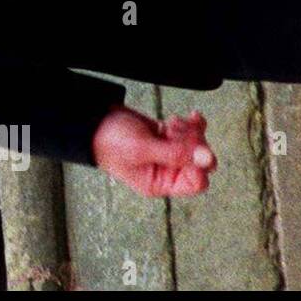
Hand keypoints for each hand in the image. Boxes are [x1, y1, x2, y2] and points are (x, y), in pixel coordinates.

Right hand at [92, 105, 215, 196]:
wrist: (93, 121)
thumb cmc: (110, 141)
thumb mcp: (142, 149)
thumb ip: (176, 154)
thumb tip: (207, 158)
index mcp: (159, 183)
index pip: (196, 182)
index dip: (198, 164)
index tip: (189, 146)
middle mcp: (166, 171)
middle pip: (200, 162)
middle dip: (193, 143)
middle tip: (177, 130)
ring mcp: (167, 154)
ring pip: (197, 146)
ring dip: (190, 131)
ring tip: (172, 122)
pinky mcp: (166, 138)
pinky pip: (191, 133)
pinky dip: (191, 124)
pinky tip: (188, 117)